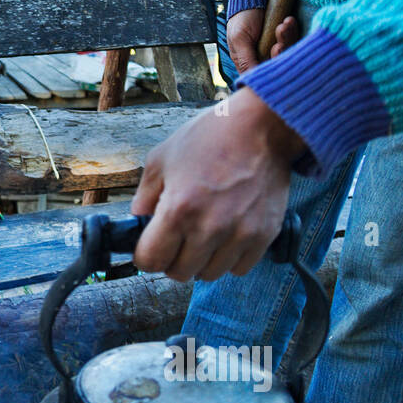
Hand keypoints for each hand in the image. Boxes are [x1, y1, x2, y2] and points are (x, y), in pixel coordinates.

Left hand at [130, 87, 304, 281]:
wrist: (261, 128)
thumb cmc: (209, 138)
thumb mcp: (162, 159)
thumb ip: (144, 196)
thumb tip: (138, 220)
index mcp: (178, 209)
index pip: (151, 261)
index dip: (145, 255)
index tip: (149, 246)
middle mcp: (209, 228)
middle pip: (179, 273)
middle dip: (171, 258)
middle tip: (176, 239)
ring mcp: (240, 235)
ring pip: (209, 274)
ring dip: (201, 261)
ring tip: (202, 235)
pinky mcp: (264, 235)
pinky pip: (239, 268)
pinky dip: (229, 258)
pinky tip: (225, 236)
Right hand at [226, 8, 302, 74]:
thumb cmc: (242, 18)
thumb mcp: (239, 39)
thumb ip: (245, 60)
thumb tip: (250, 80)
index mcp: (249, 63)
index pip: (264, 73)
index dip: (274, 64)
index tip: (277, 48)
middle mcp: (264, 58)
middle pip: (279, 63)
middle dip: (283, 46)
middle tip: (281, 29)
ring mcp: (276, 48)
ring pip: (289, 51)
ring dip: (288, 35)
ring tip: (284, 22)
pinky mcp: (286, 39)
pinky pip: (295, 40)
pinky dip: (293, 30)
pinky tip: (288, 20)